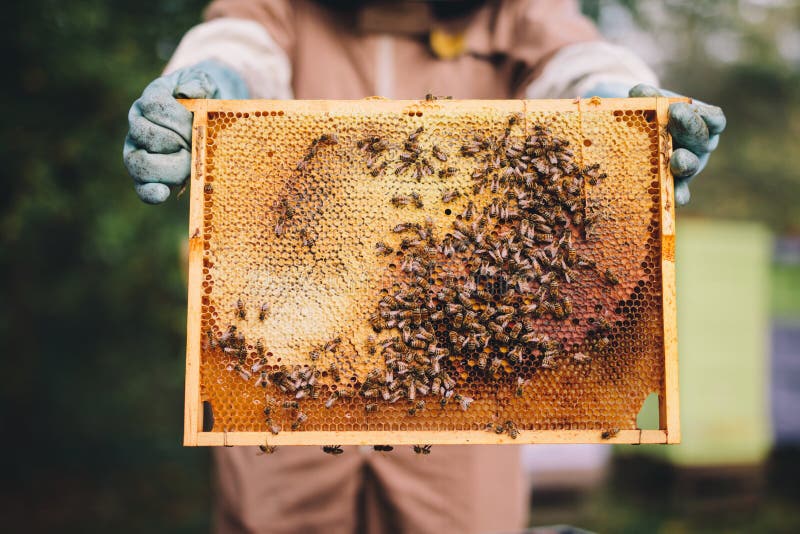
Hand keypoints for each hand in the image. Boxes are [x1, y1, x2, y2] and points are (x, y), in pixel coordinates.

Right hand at [123, 60, 247, 203]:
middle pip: (146, 136)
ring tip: (190, 162)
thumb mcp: (207, 83)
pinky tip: (163, 194)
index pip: (154, 107)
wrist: (210, 117)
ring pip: (140, 163)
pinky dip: (150, 193)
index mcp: (151, 99)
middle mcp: (138, 124)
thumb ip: (199, 82)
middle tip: (195, 144)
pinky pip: (141, 187)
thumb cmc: (207, 100)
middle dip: (178, 143)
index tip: (195, 122)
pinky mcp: (145, 175)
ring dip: (171, 166)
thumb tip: (188, 92)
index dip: (178, 118)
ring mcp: (138, 150)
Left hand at [629, 84, 724, 204]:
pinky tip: (675, 198)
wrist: (636, 135)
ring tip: (677, 159)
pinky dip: (678, 194)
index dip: (703, 115)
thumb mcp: (648, 100)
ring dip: (684, 162)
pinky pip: (680, 191)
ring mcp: (688, 166)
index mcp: (703, 123)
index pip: (714, 120)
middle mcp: (700, 146)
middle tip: (676, 116)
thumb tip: (641, 92)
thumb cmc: (651, 114)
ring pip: (691, 165)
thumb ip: (645, 95)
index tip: (680, 108)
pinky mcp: (674, 184)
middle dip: (690, 129)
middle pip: (702, 140)